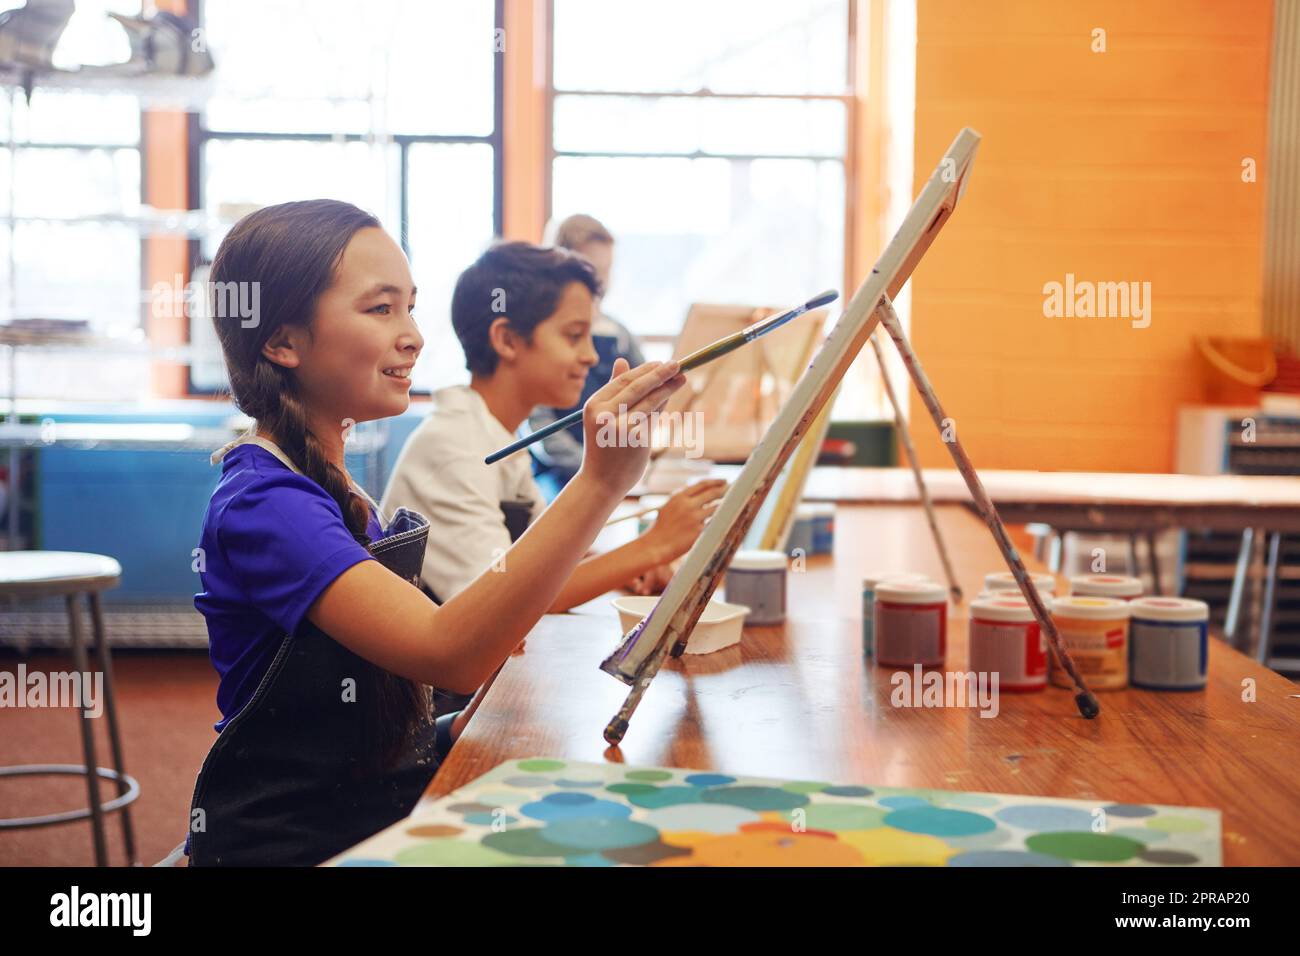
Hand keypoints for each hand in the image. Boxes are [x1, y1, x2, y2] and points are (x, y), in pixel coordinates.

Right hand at [576, 358, 684, 497]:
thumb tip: (623, 360)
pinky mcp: (636, 439)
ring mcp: (621, 426)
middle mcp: (605, 414)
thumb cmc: (603, 447)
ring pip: (650, 401)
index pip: (623, 381)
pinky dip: (663, 408)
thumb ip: (615, 390)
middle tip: (677, 364)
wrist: (600, 482)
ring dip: (669, 388)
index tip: (660, 362)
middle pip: (638, 387)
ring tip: (682, 378)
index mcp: (594, 405)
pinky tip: (671, 399)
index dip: (644, 370)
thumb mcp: (602, 417)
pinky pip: (654, 418)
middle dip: (660, 373)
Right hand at [641, 479, 726, 562]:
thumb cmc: (661, 528)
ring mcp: (694, 518)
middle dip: (724, 491)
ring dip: (724, 506)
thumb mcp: (668, 507)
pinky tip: (724, 520)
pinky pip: (712, 523)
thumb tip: (699, 493)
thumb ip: (682, 499)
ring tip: (730, 506)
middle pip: (712, 494)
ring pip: (716, 508)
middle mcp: (688, 505)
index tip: (724, 481)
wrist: (656, 545)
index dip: (715, 481)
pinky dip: (718, 520)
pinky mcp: (699, 531)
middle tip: (732, 491)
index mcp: (679, 497)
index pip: (702, 484)